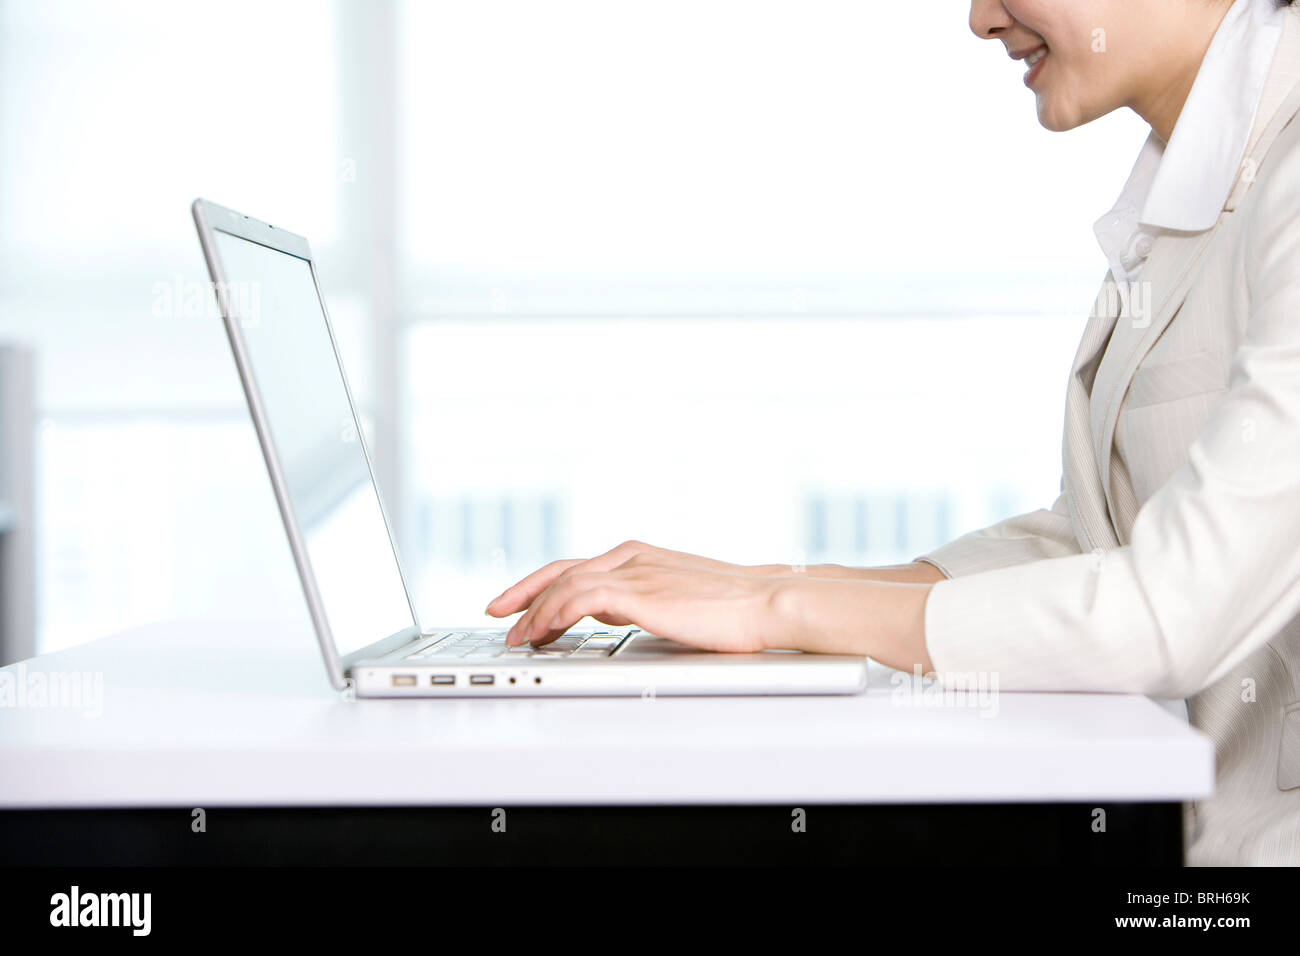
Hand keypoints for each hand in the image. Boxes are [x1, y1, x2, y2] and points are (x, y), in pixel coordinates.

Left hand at [484, 541, 785, 651]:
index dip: (541, 584)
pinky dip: (554, 612)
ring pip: (565, 584)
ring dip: (534, 611)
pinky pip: (581, 598)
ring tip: (517, 635)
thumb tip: (614, 615)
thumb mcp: (676, 597)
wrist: (766, 600)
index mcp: (639, 555)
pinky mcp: (640, 592)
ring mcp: (635, 572)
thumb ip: (642, 599)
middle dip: (524, 593)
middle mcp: (631, 557)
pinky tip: (542, 629)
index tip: (518, 602)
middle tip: (498, 614)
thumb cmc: (732, 604)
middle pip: (560, 570)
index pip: (576, 566)